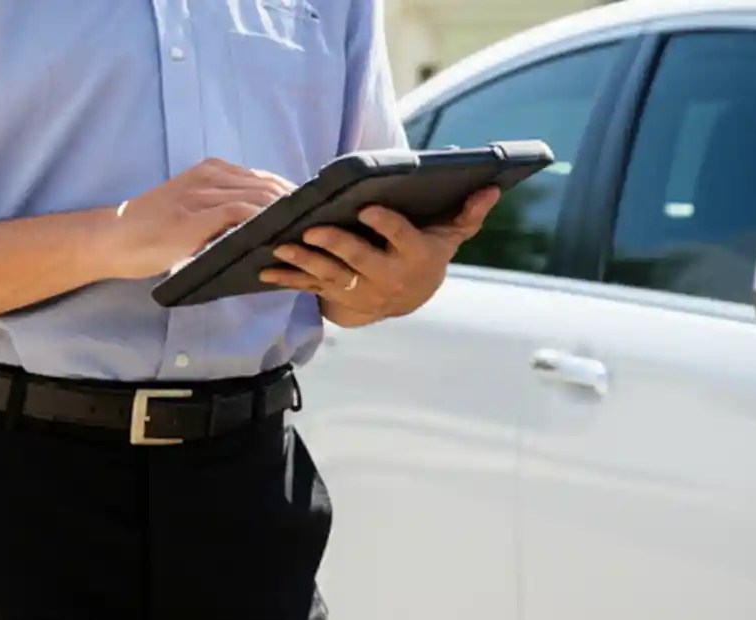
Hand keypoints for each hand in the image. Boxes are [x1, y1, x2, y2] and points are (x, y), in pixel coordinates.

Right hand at [101, 158, 294, 279]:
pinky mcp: (198, 214)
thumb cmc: (151, 232)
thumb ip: (222, 212)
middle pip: (269, 185)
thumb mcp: (192, 213)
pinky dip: (265, 224)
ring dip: (287, 217)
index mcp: (211, 171)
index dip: (292, 197)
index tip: (312, 215)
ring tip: (309, 234)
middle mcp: (210, 176)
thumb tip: (261, 228)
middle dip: (297, 206)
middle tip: (320, 226)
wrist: (113, 237)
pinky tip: (281, 237)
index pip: (264, 179)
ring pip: (261, 198)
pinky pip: (243, 213)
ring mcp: (203, 193)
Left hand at [260, 187, 500, 325]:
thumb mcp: (450, 235)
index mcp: (414, 257)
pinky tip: (265, 269)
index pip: (402, 239)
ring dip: (305, 261)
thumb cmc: (427, 252)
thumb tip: (491, 186)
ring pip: (330, 275)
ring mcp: (359, 288)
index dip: (386, 226)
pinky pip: (308, 286)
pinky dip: (286, 278)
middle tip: (314, 229)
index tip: (368, 209)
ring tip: (283, 246)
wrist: (409, 297)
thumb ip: (468, 212)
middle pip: (360, 261)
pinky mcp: (336, 294)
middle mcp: (386, 277)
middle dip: (337, 245)